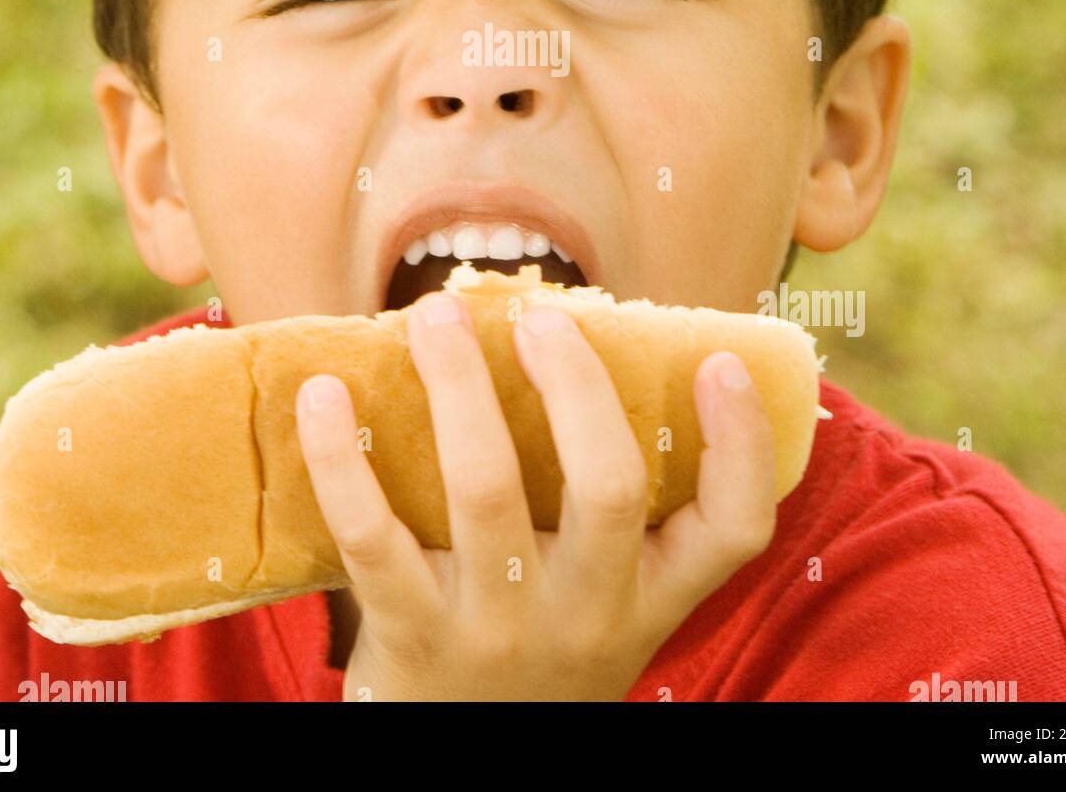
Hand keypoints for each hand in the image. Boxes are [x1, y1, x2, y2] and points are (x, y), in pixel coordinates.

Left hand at [295, 290, 776, 700]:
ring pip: (485, 488)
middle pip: (609, 487)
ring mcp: (499, 626)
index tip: (721, 364)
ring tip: (434, 319)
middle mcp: (588, 612)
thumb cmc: (539, 643)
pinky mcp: (412, 632)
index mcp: (651, 594)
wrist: (466, 757)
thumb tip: (569, 344)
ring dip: (458, 388)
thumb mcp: (601, 597)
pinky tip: (324, 396)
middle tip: (538, 319)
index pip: (733, 529)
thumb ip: (604, 504)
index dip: (740, 444)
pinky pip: (372, 536)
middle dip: (575, 385)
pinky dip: (341, 460)